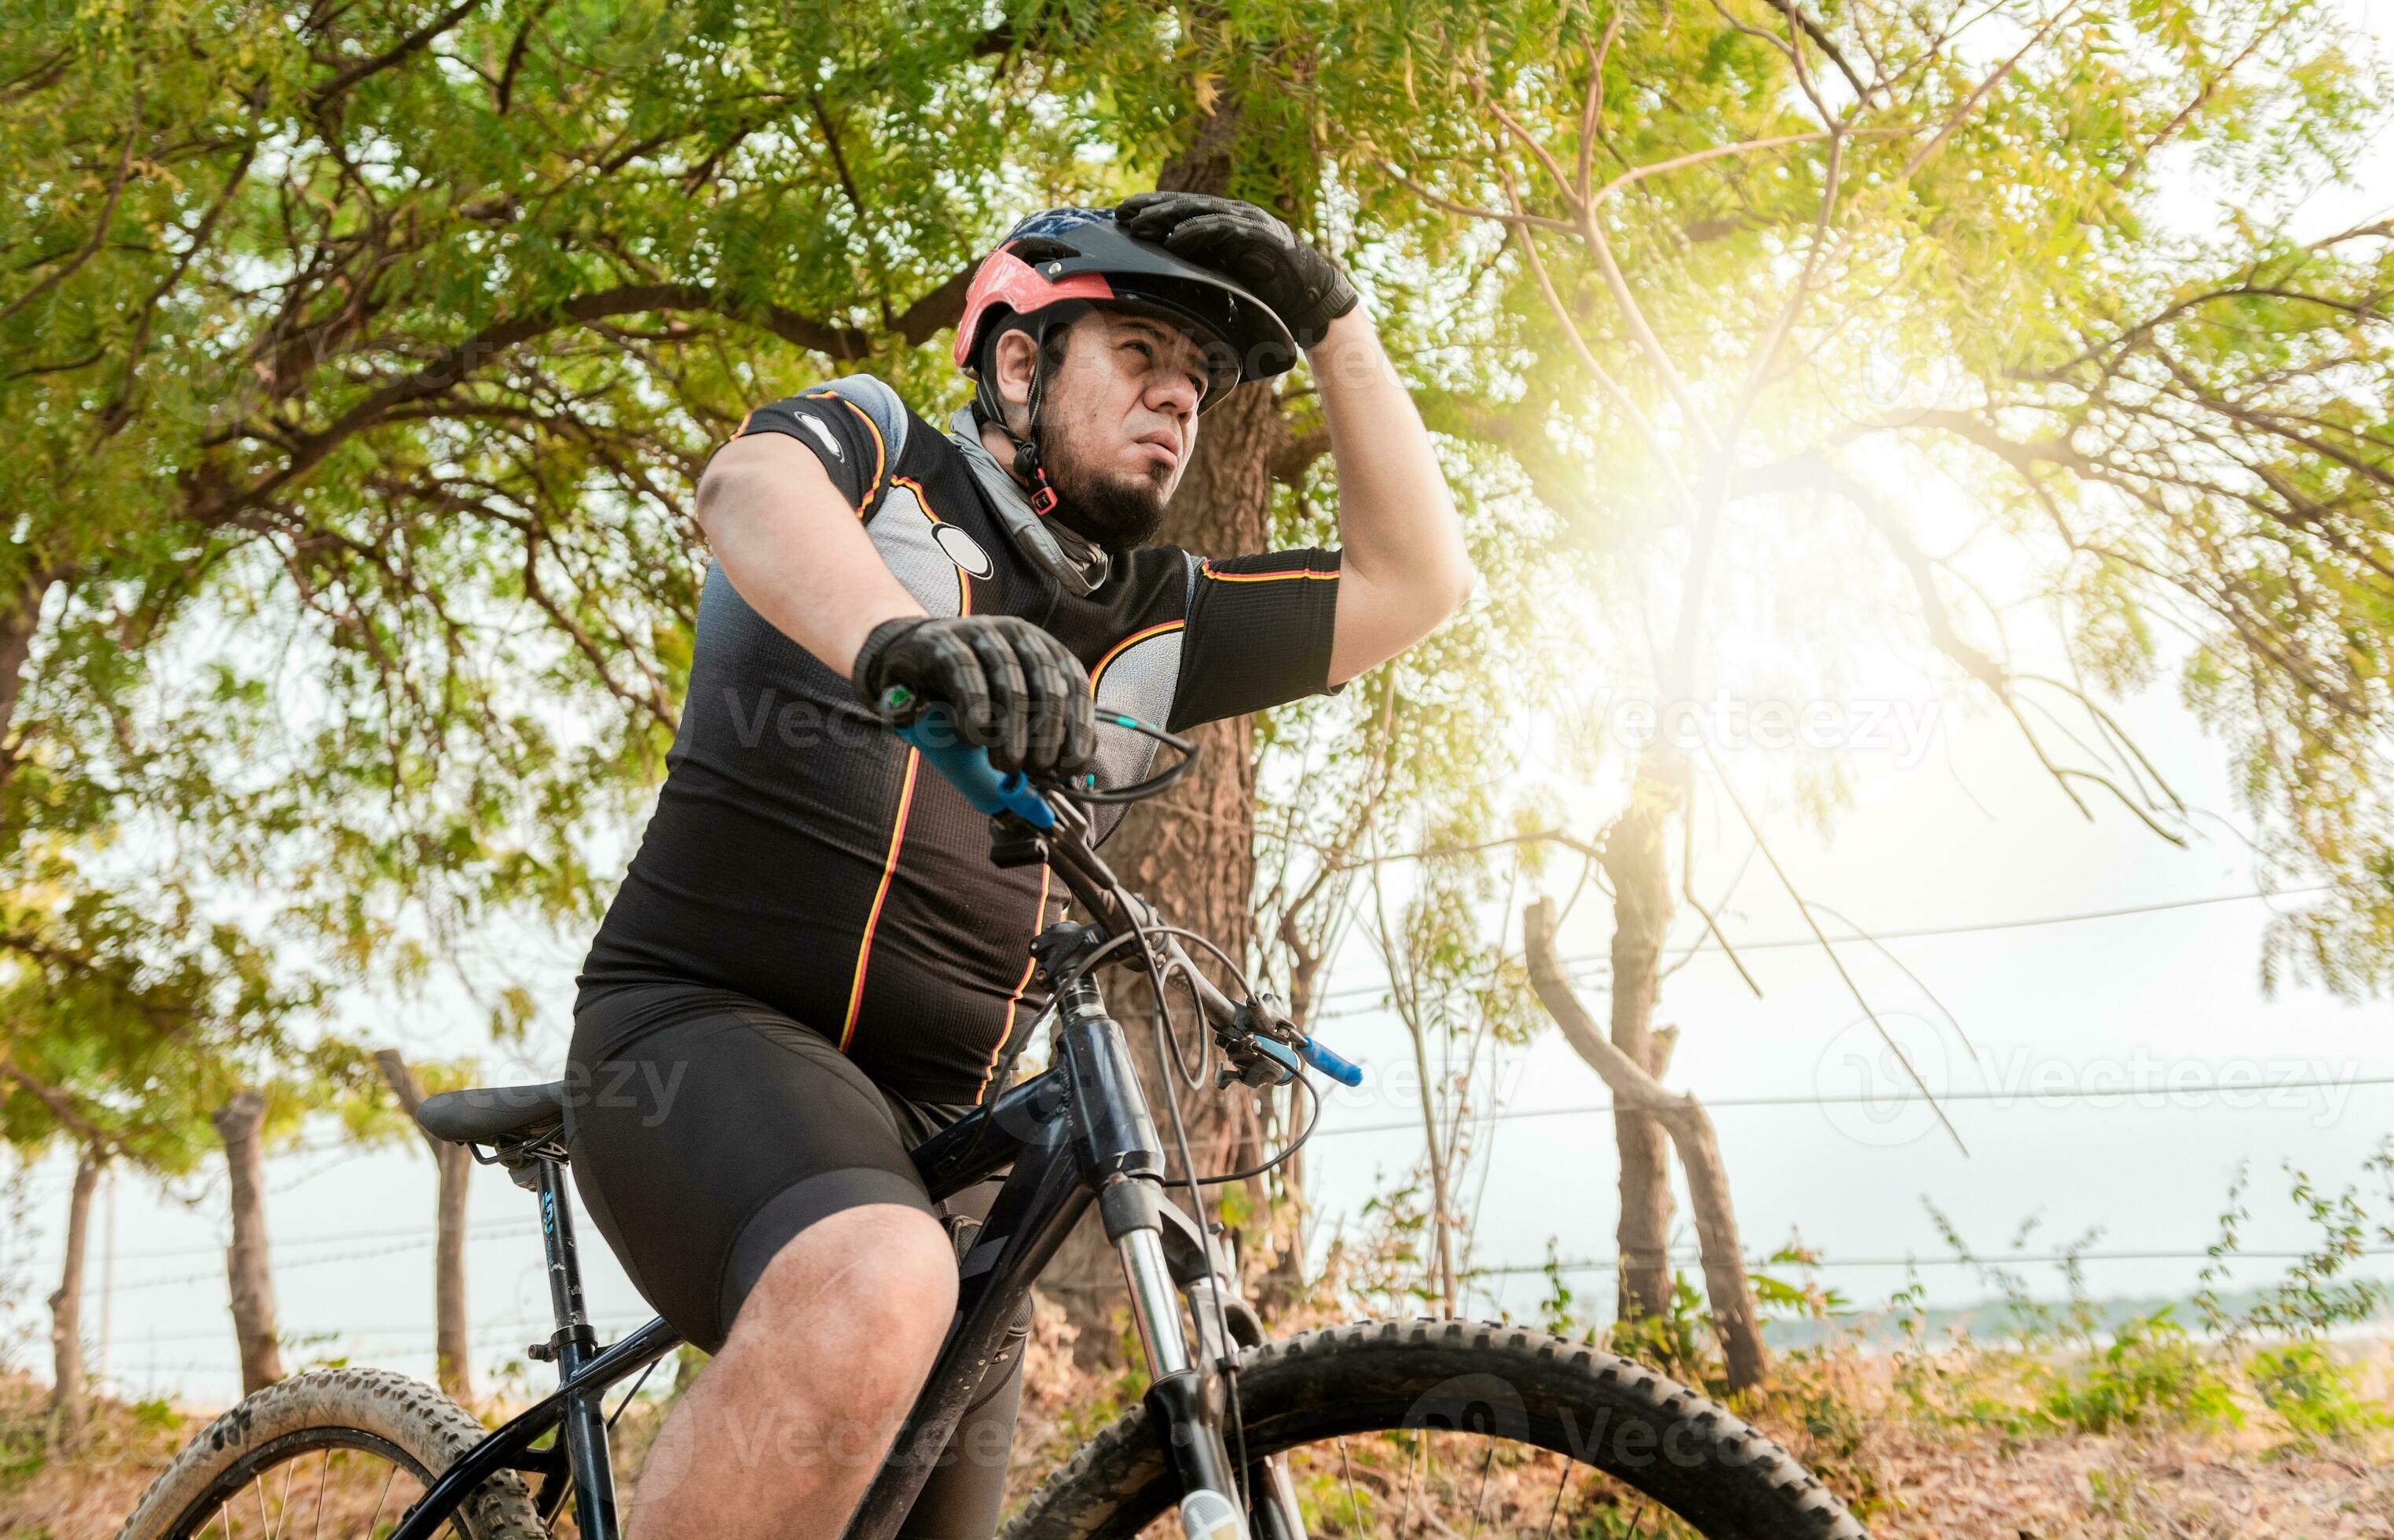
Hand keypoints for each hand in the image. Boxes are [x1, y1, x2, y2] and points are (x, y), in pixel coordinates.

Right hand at [850, 615, 1095, 775]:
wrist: (904, 667)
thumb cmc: (959, 701)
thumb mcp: (997, 729)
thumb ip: (1025, 754)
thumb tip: (1050, 797)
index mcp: (1043, 653)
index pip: (1073, 686)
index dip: (1079, 728)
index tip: (1070, 766)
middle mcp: (1018, 637)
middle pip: (1046, 684)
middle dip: (1046, 734)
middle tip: (1034, 770)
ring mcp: (980, 633)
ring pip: (1009, 679)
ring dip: (1012, 730)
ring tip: (1007, 764)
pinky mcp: (942, 641)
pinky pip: (965, 672)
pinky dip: (974, 706)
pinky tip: (976, 735)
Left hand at [1116, 191, 1358, 348]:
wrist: (1310, 298)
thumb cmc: (1269, 291)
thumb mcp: (1227, 275)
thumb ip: (1203, 266)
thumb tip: (1168, 273)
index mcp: (1226, 223)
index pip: (1183, 211)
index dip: (1153, 210)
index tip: (1123, 214)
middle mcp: (1236, 215)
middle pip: (1186, 205)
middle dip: (1153, 208)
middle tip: (1122, 212)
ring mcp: (1250, 222)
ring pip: (1200, 212)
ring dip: (1168, 217)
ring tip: (1141, 225)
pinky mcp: (1261, 235)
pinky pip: (1223, 230)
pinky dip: (1198, 232)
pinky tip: (1175, 238)